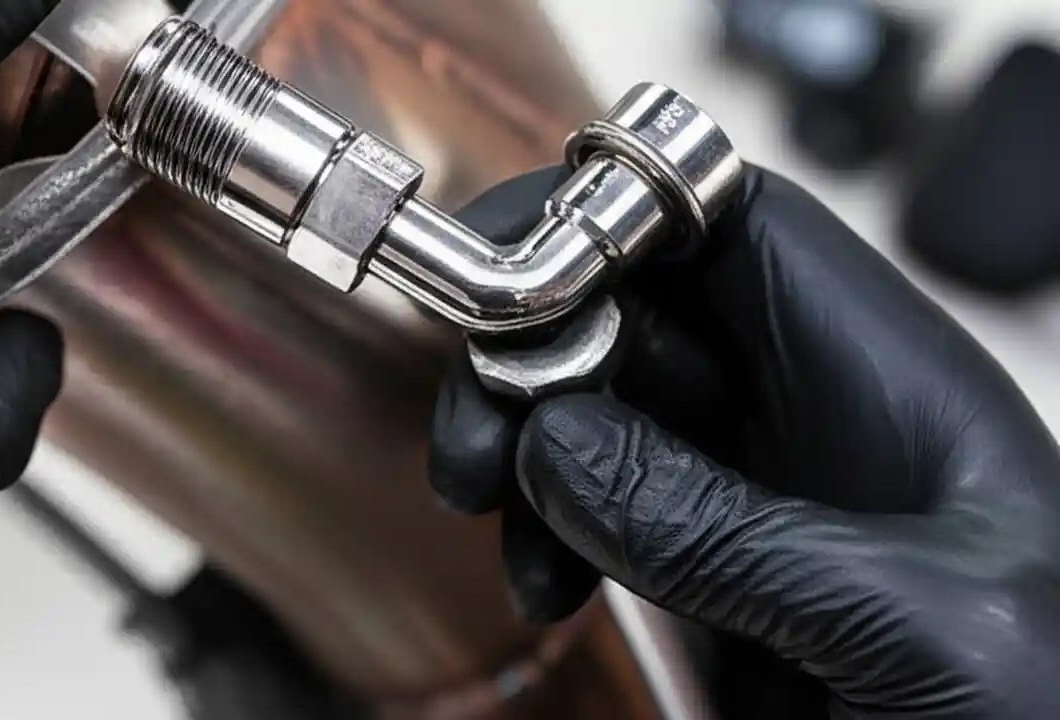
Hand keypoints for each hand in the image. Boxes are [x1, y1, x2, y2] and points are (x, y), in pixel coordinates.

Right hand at [431, 166, 1059, 717]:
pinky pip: (602, 517)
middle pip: (639, 316)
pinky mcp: (719, 582)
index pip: (738, 230)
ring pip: (600, 416)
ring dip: (525, 451)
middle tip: (480, 435)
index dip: (618, 220)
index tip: (515, 272)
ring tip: (492, 517)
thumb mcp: (912, 618)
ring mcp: (756, 502)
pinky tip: (543, 583)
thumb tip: (559, 445)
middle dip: (535, 353)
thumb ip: (733, 532)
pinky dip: (547, 531)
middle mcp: (811, 422)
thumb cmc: (1059, 714)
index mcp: (885, 379)